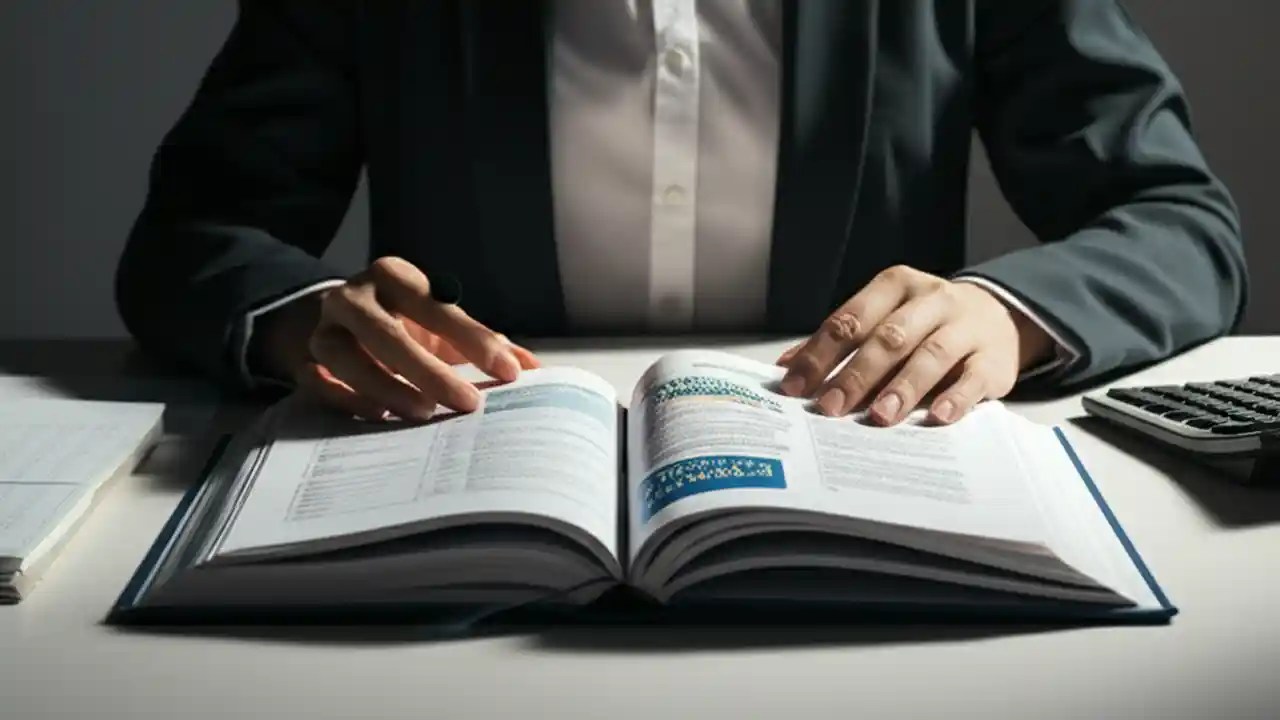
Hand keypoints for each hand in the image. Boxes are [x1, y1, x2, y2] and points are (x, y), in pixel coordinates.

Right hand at [255, 256, 538, 420]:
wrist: (331, 321)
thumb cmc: (401, 323)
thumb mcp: (440, 322)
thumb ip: (484, 341)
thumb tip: (535, 368)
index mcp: (395, 277)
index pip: (438, 307)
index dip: (474, 340)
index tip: (509, 372)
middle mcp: (354, 297)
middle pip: (388, 333)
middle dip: (431, 371)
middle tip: (468, 404)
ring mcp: (323, 328)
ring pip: (348, 358)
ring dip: (387, 387)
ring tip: (423, 412)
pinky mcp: (303, 359)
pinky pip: (320, 383)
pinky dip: (350, 401)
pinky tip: (381, 418)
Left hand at [776, 265, 1053, 424]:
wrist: (998, 316)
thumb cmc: (923, 324)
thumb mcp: (884, 319)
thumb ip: (839, 342)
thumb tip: (786, 368)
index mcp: (895, 286)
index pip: (850, 319)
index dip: (820, 354)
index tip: (795, 387)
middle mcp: (931, 300)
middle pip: (888, 337)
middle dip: (856, 374)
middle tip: (831, 407)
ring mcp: (965, 327)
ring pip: (931, 354)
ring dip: (903, 387)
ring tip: (879, 416)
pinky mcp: (994, 358)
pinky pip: (974, 377)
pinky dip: (956, 397)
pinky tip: (937, 417)